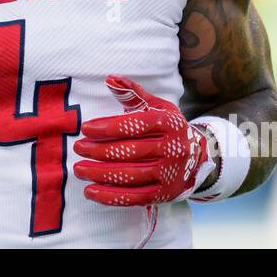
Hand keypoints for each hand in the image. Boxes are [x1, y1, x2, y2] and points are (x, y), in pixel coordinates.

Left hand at [72, 75, 214, 206]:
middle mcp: (173, 149)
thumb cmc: (168, 128)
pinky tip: (90, 191)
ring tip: (79, 169)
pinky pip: (133, 197)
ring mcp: (169, 174)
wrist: (198, 158)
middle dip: (98, 151)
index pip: (134, 125)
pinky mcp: (164, 194)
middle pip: (129, 151)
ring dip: (99, 174)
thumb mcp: (157, 107)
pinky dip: (109, 196)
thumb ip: (132, 94)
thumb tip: (110, 78)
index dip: (107, 127)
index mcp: (170, 124)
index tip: (85, 129)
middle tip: (78, 148)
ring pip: (129, 175)